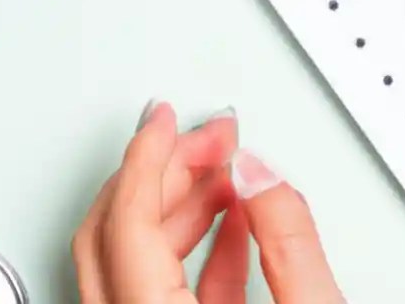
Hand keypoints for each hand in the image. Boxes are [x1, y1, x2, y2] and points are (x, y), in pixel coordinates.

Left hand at [72, 101, 343, 303]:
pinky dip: (196, 246)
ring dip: (181, 206)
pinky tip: (233, 218)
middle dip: (164, 171)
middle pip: (116, 233)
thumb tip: (259, 172)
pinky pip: (160, 286)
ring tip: (229, 170)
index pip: (128, 221)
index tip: (165, 118)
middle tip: (207, 136)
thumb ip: (288, 239)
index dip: (147, 156)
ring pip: (133, 258)